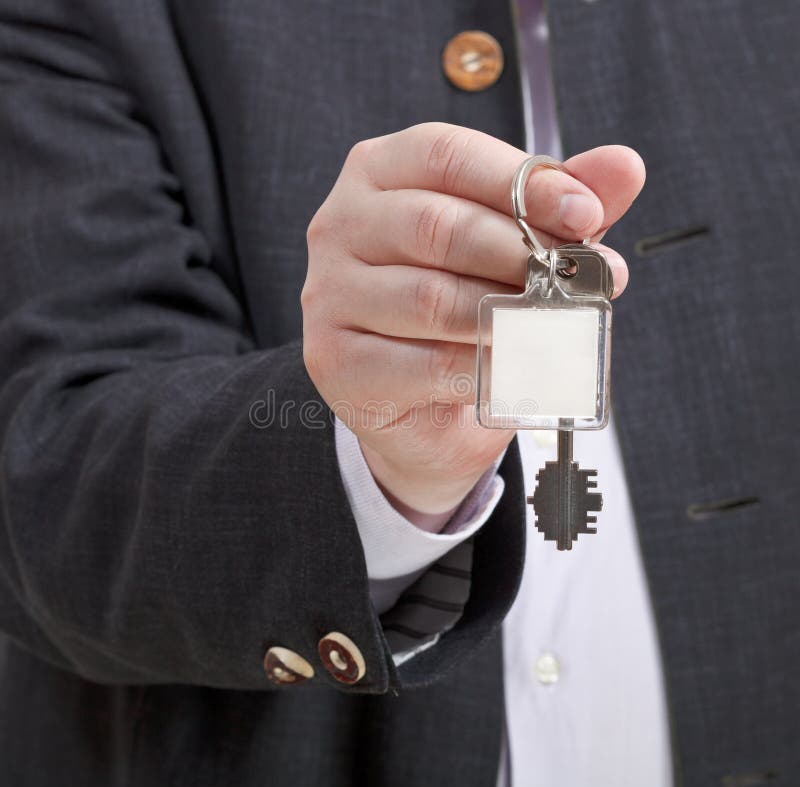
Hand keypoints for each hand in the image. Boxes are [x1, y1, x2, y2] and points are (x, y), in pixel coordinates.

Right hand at [302, 123, 644, 520]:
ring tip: (557, 327)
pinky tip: (516, 368)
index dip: (523, 182)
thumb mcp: (511, 248)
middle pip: (437, 226)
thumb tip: (622, 167)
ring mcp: (327, 294)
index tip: (587, 214)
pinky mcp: (335, 359)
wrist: (420, 406)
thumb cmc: (462, 312)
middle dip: (521, 254)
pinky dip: (486, 368)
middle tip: (577, 281)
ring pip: (432, 298)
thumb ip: (556, 207)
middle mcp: (340, 227)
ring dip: (509, 316)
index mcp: (378, 175)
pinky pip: (426, 363)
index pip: (446, 155)